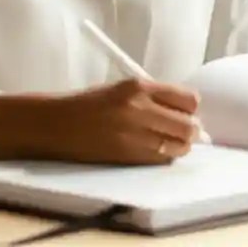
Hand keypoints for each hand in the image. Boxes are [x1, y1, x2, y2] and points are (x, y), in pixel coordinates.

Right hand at [0, 78, 201, 164]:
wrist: (56, 124)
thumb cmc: (90, 104)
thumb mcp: (123, 90)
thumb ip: (154, 98)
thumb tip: (188, 112)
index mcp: (139, 87)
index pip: (188, 100)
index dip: (191, 108)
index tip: (187, 112)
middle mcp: (139, 109)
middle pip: (188, 126)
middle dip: (191, 130)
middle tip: (184, 132)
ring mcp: (134, 134)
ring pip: (178, 146)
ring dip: (179, 146)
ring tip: (168, 142)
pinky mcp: (127, 156)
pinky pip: (160, 159)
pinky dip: (164, 157)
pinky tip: (152, 151)